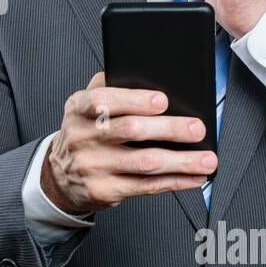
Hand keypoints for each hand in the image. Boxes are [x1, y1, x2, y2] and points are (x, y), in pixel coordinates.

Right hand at [41, 71, 217, 214]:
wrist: (59, 176)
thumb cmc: (84, 133)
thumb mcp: (84, 105)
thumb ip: (107, 87)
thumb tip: (147, 75)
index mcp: (79, 110)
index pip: (104, 101)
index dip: (134, 100)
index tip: (163, 100)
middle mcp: (83, 138)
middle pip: (131, 131)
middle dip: (169, 129)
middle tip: (197, 128)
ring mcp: (93, 167)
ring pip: (145, 163)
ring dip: (181, 161)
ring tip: (207, 158)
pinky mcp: (104, 191)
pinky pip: (146, 187)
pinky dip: (175, 182)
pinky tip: (194, 176)